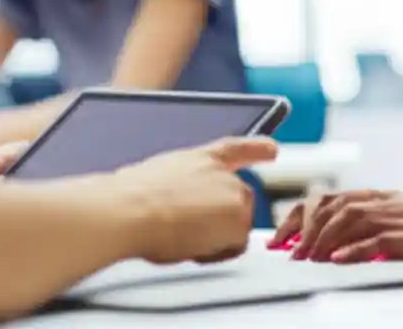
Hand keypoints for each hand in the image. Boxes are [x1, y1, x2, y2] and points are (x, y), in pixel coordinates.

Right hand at [116, 137, 277, 264]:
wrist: (129, 210)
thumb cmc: (131, 198)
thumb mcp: (159, 179)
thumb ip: (182, 186)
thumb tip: (176, 203)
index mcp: (202, 158)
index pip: (236, 150)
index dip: (256, 149)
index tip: (272, 149)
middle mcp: (223, 173)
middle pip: (240, 201)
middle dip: (222, 220)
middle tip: (189, 231)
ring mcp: (235, 194)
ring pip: (236, 227)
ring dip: (216, 238)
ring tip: (183, 238)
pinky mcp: (239, 220)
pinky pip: (234, 246)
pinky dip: (216, 253)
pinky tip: (192, 247)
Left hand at [270, 190, 402, 262]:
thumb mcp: (398, 212)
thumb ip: (368, 219)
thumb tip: (331, 239)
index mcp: (376, 195)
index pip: (328, 199)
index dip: (300, 215)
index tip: (281, 236)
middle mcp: (381, 202)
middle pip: (332, 207)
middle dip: (304, 229)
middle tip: (288, 251)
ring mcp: (395, 218)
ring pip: (347, 221)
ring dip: (321, 240)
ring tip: (305, 258)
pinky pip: (374, 241)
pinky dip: (352, 250)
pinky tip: (336, 260)